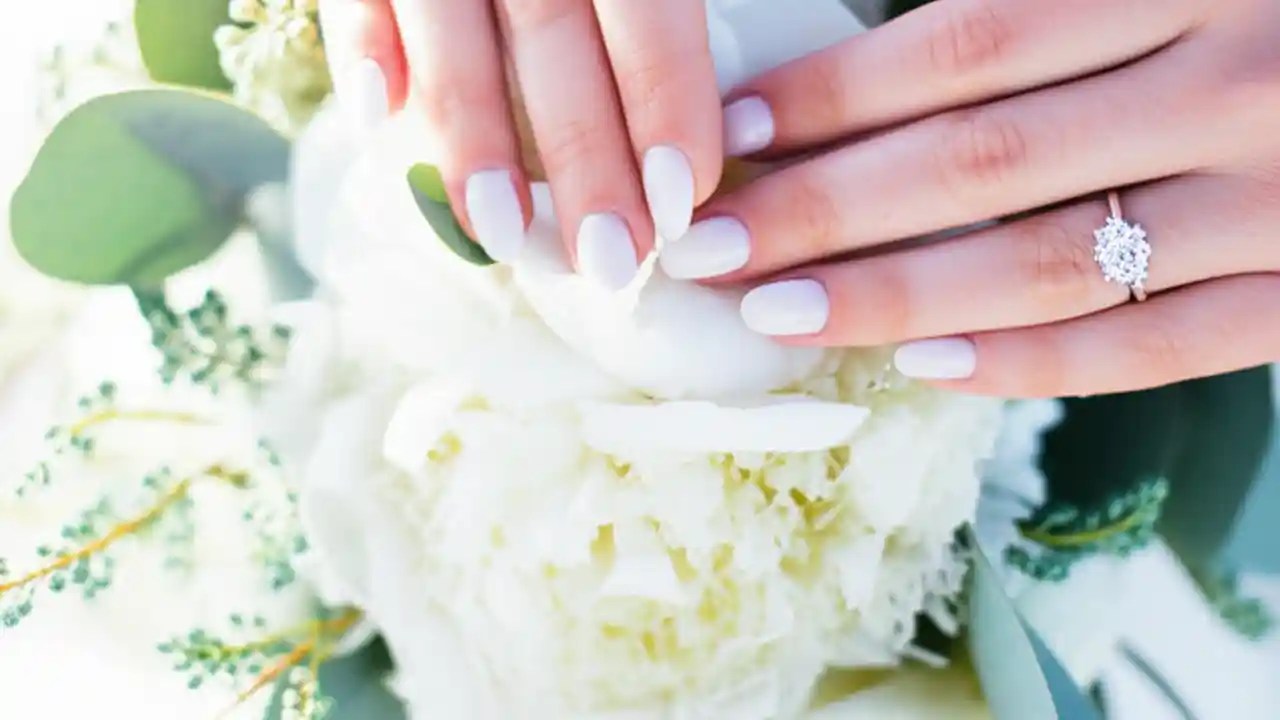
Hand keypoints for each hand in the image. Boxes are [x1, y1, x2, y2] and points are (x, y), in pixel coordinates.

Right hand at [319, 0, 723, 288]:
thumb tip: (705, 92)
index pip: (646, 9)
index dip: (667, 103)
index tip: (686, 198)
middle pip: (554, 38)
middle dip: (584, 159)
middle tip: (611, 261)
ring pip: (451, 33)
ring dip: (472, 142)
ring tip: (502, 237)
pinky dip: (364, 51)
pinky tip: (381, 127)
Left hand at [658, 0, 1279, 397]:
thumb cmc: (1275, 2)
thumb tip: (901, 33)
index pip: (968, 41)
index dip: (835, 93)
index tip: (731, 131)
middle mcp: (1238, 79)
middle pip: (982, 160)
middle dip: (825, 208)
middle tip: (710, 246)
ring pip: (1050, 264)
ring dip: (897, 295)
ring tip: (783, 313)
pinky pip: (1156, 346)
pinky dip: (1034, 362)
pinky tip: (928, 366)